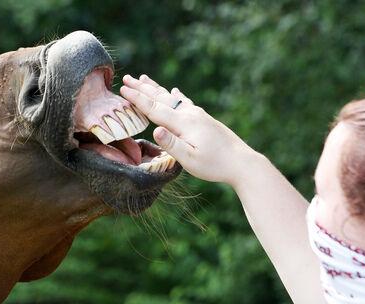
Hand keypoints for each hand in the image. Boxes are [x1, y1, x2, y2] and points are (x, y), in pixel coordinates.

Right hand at [120, 74, 258, 186]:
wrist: (242, 162)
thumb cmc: (214, 165)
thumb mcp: (189, 160)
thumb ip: (171, 144)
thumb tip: (155, 130)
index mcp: (184, 123)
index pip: (154, 109)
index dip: (137, 99)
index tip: (122, 89)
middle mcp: (190, 114)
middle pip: (161, 98)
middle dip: (142, 88)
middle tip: (127, 78)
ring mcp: (198, 114)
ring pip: (171, 98)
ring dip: (156, 88)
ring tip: (143, 78)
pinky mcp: (204, 119)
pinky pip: (184, 102)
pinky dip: (175, 96)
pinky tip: (175, 91)